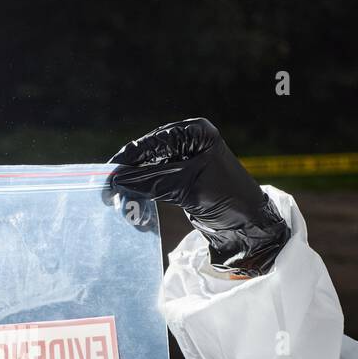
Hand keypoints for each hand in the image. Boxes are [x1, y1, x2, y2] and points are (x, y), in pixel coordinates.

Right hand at [109, 118, 289, 275]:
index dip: (128, 159)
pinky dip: (144, 192)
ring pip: (149, 169)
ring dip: (135, 185)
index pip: (152, 142)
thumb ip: (152, 181)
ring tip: (119, 201)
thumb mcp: (186, 187)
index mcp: (195, 132)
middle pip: (148, 154)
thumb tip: (118, 180)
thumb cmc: (226, 199)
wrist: (249, 225)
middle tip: (110, 192)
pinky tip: (133, 202)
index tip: (108, 176)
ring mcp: (186, 159)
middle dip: (129, 174)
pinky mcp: (183, 178)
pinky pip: (156, 181)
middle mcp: (189, 141)